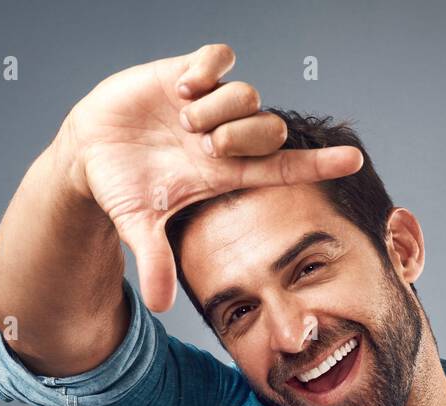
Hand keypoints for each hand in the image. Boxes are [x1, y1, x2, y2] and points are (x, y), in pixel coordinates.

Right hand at [59, 43, 363, 312]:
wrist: (91, 150)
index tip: (355, 161)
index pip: (284, 167)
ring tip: (183, 121)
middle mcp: (226, 135)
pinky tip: (181, 89)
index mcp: (224, 172)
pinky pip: (221, 57)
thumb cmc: (121, 188)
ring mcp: (210, 102)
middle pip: (270, 127)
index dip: (319, 164)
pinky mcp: (189, 72)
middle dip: (241, 136)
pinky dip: (207, 70)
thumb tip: (159, 307)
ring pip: (248, 94)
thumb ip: (155, 262)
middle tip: (202, 146)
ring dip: (217, 108)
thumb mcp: (138, 225)